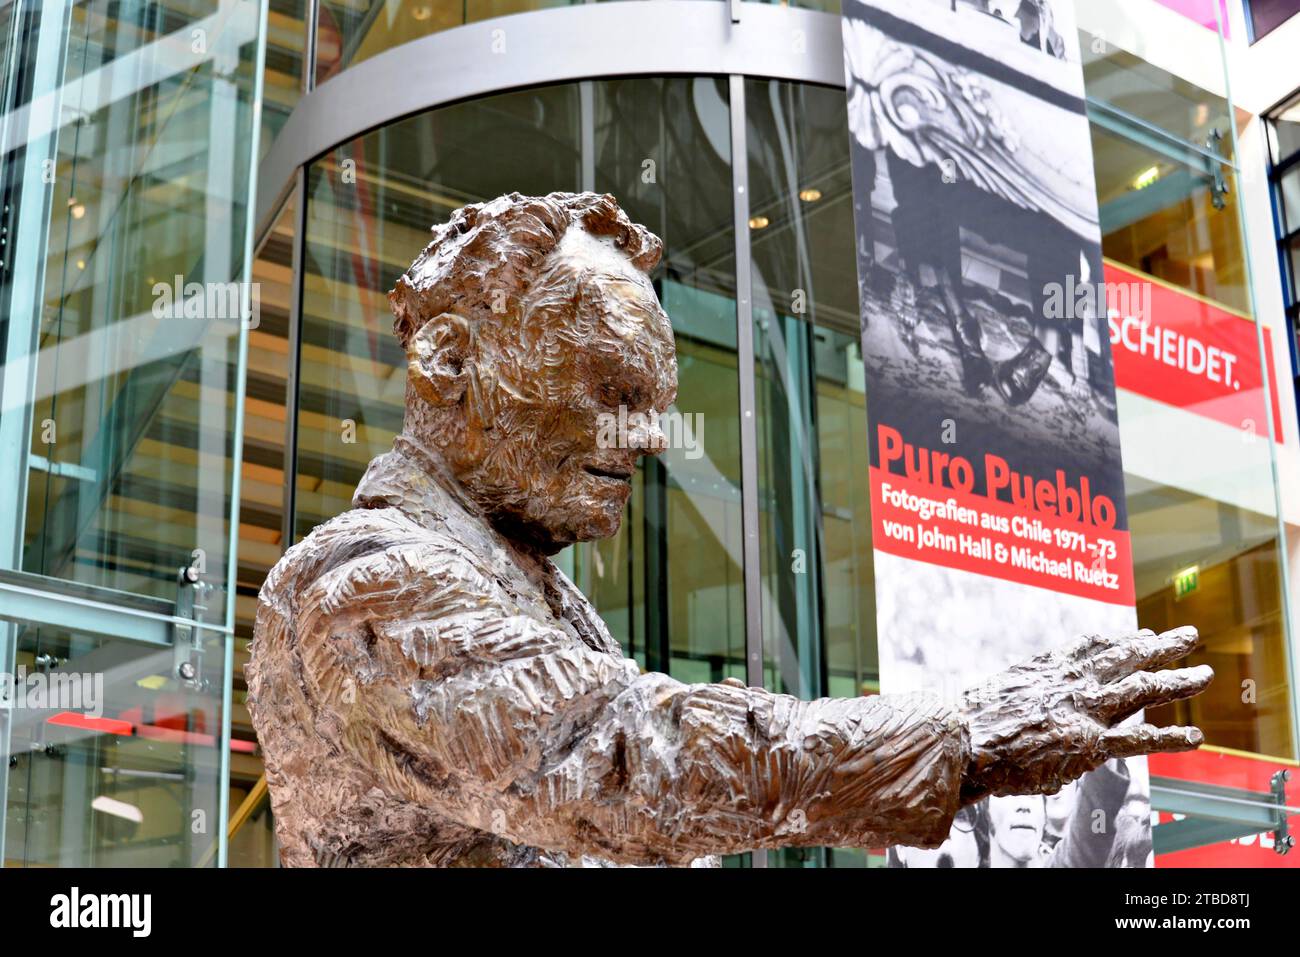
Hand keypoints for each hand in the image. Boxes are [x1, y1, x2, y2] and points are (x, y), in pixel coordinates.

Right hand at [957, 626, 1211, 803]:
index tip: (1142, 634)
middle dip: (1162, 646)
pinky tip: (1195, 737)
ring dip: (1179, 681)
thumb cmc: (974, 719)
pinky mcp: (1091, 744)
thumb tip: (1032, 695)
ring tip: (1204, 675)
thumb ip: (1028, 687)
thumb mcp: (1002, 687)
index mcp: (1052, 667)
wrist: (967, 738)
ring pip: (1145, 689)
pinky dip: (1170, 738)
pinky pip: (1141, 740)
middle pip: (1128, 657)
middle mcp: (1075, 682)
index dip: (1122, 639)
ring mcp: (1087, 711)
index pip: (1095, 645)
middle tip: (1187, 636)